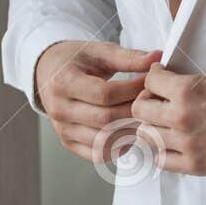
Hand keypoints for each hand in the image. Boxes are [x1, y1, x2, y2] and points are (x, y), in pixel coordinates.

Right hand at [34, 39, 162, 165]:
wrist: (48, 73)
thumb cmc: (75, 60)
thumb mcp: (99, 51)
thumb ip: (127, 57)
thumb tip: (157, 58)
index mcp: (63, 82)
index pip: (105, 94)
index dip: (132, 90)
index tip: (150, 83)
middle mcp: (59, 109)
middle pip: (107, 119)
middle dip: (136, 111)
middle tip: (153, 101)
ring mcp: (62, 129)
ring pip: (104, 140)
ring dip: (131, 130)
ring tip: (145, 116)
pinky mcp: (68, 143)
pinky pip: (99, 154)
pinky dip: (119, 147)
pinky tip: (131, 131)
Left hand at [129, 62, 205, 174]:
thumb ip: (193, 80)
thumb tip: (173, 81)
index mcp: (187, 92)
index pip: (150, 81)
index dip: (155, 78)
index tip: (160, 80)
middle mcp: (181, 119)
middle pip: (140, 110)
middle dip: (148, 101)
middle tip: (159, 102)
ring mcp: (187, 145)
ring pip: (147, 136)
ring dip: (154, 127)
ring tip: (167, 124)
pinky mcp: (195, 166)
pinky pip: (162, 161)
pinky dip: (163, 151)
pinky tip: (174, 144)